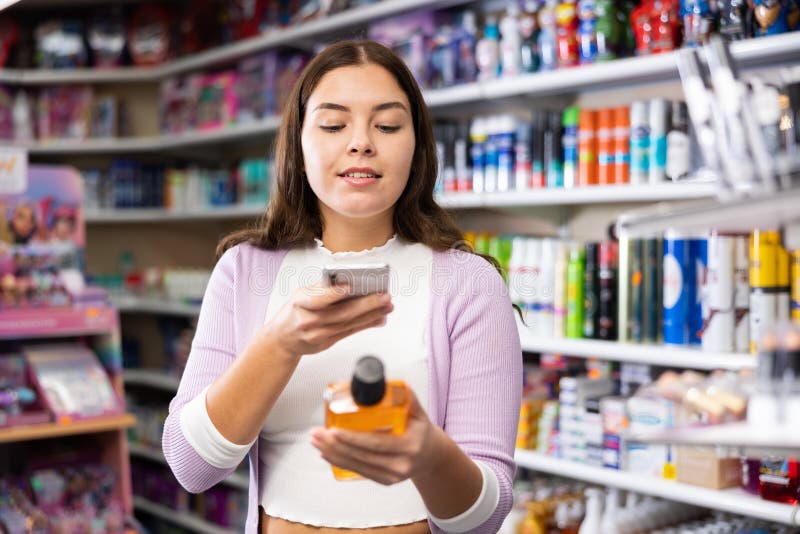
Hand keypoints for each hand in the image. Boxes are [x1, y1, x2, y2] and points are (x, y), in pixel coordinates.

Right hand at [263, 282, 392, 357]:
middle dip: (366, 305)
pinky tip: (379, 318)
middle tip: (384, 296)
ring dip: (372, 315)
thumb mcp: (301, 294)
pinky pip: (350, 332)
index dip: (333, 293)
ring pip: (349, 324)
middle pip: (341, 313)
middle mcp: (308, 320)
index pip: (317, 299)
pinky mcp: (326, 343)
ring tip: (387, 306)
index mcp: (300, 302)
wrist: (282, 339)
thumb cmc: (295, 311)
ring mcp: (317, 334)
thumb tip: (352, 280)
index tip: (349, 286)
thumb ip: (323, 288)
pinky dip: (366, 324)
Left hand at [310, 388, 444, 484]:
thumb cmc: (421, 431)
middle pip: (361, 456)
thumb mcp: (419, 413)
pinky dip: (340, 462)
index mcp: (409, 446)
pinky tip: (326, 453)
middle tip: (316, 433)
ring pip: (356, 466)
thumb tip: (394, 383)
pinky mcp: (385, 481)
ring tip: (315, 440)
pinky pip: (359, 472)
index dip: (352, 438)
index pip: (376, 443)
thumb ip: (408, 398)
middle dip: (334, 445)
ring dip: (332, 453)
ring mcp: (392, 476)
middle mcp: (401, 465)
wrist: (432, 456)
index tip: (333, 430)